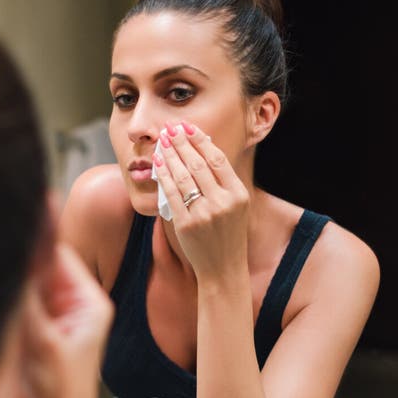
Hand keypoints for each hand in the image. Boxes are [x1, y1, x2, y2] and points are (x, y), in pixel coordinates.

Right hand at [16, 242, 113, 397]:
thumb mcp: (42, 342)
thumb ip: (26, 296)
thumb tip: (15, 255)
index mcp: (87, 302)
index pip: (56, 253)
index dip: (30, 239)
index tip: (2, 226)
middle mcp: (69, 306)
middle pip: (36, 267)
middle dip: (13, 262)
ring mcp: (47, 320)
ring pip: (20, 286)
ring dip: (3, 284)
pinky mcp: (26, 335)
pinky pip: (10, 306)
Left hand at [153, 122, 249, 288]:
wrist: (223, 270)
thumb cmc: (227, 237)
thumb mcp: (235, 208)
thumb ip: (223, 183)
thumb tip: (202, 153)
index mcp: (238, 194)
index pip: (217, 159)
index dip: (200, 140)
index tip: (188, 127)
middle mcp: (223, 202)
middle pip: (198, 164)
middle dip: (182, 142)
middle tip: (170, 128)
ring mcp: (205, 214)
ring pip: (184, 176)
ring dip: (171, 155)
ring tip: (162, 142)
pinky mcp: (187, 224)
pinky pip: (172, 195)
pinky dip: (164, 176)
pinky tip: (159, 164)